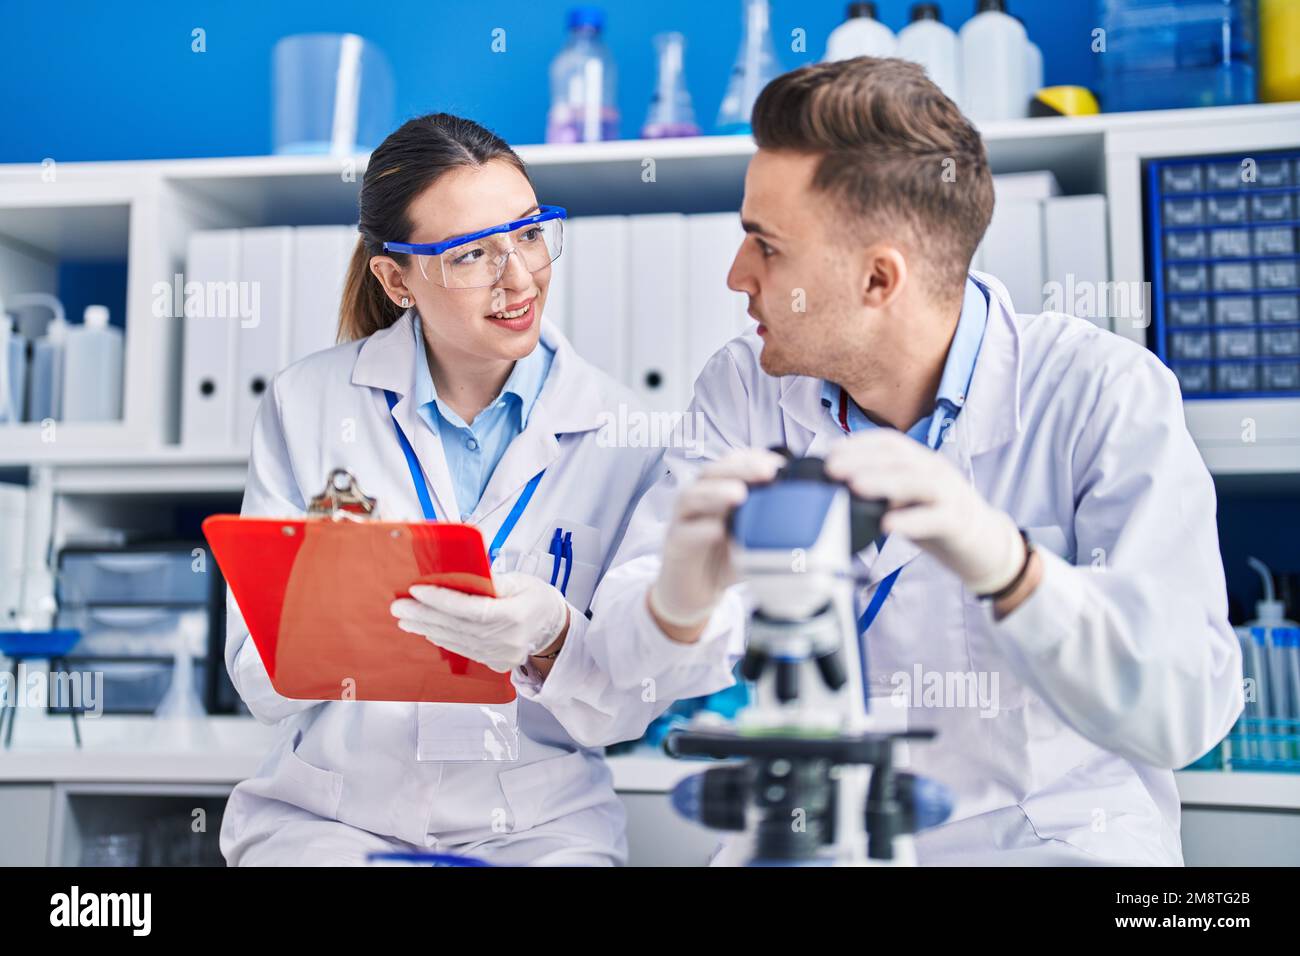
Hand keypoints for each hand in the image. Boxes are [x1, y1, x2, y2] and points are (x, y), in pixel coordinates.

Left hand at [390, 572, 569, 672]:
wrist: (554, 628)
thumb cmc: (538, 599)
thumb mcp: (521, 581)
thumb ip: (492, 579)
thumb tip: (461, 575)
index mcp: (516, 616)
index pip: (472, 610)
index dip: (442, 600)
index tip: (418, 590)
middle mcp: (507, 640)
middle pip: (457, 628)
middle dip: (424, 615)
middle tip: (400, 606)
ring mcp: (500, 656)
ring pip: (456, 642)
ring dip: (426, 629)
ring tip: (406, 617)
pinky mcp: (494, 663)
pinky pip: (462, 651)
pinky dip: (442, 639)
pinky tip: (426, 630)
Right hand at [648, 448, 786, 635]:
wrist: (694, 594)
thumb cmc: (725, 560)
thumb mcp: (753, 538)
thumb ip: (770, 522)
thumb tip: (809, 512)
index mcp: (717, 491)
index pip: (731, 463)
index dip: (753, 459)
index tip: (780, 464)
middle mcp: (698, 500)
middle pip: (711, 473)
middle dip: (740, 468)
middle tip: (767, 472)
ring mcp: (682, 522)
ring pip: (691, 497)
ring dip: (716, 492)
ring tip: (740, 494)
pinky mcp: (674, 546)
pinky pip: (684, 533)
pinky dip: (702, 530)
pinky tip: (719, 530)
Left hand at [824, 429, 1024, 595]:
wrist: (986, 544)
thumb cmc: (939, 519)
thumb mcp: (907, 500)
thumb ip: (882, 492)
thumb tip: (841, 489)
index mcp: (921, 462)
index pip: (889, 442)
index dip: (859, 443)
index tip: (830, 451)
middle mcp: (936, 471)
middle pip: (899, 458)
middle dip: (862, 460)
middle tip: (832, 468)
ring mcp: (950, 494)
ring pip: (917, 482)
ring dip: (883, 482)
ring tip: (855, 486)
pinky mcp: (958, 522)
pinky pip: (934, 518)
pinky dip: (910, 520)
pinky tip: (888, 524)